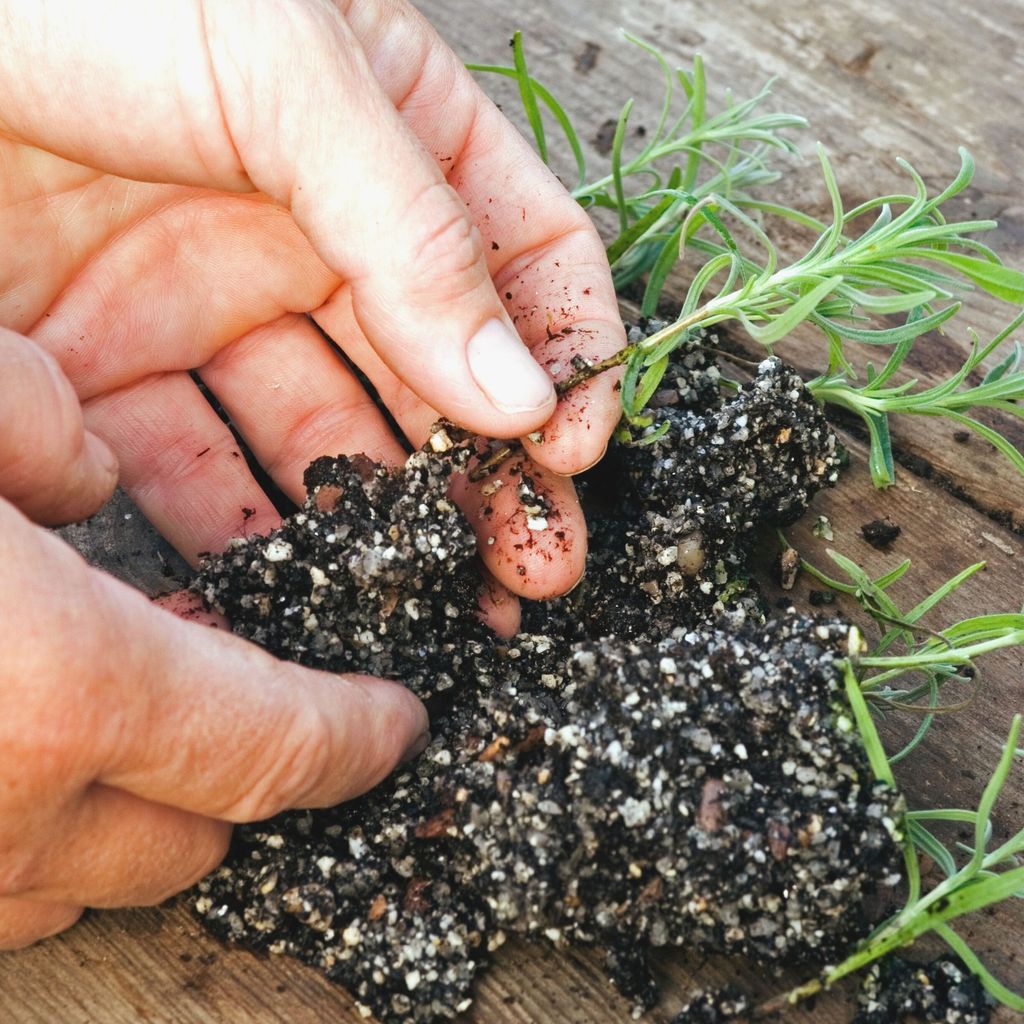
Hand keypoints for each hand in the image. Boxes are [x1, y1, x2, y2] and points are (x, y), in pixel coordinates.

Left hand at [0, 0, 625, 602]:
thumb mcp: (286, 62)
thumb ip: (415, 228)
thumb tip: (515, 388)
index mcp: (384, 135)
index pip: (520, 253)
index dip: (564, 349)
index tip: (572, 443)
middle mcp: (310, 232)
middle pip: (437, 375)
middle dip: (495, 476)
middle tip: (536, 565)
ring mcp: (211, 305)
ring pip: (332, 443)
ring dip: (392, 527)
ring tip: (442, 597)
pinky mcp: (110, 367)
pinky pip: (202, 473)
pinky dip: (253, 543)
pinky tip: (304, 591)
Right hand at [0, 329, 427, 948]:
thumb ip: (40, 423)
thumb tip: (89, 471)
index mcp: (63, 692)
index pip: (275, 744)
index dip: (353, 736)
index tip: (396, 722)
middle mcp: (1, 815)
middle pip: (193, 836)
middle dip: (248, 780)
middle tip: (256, 703)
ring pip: (83, 882)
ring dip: (134, 812)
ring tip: (134, 725)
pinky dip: (30, 836)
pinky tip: (16, 751)